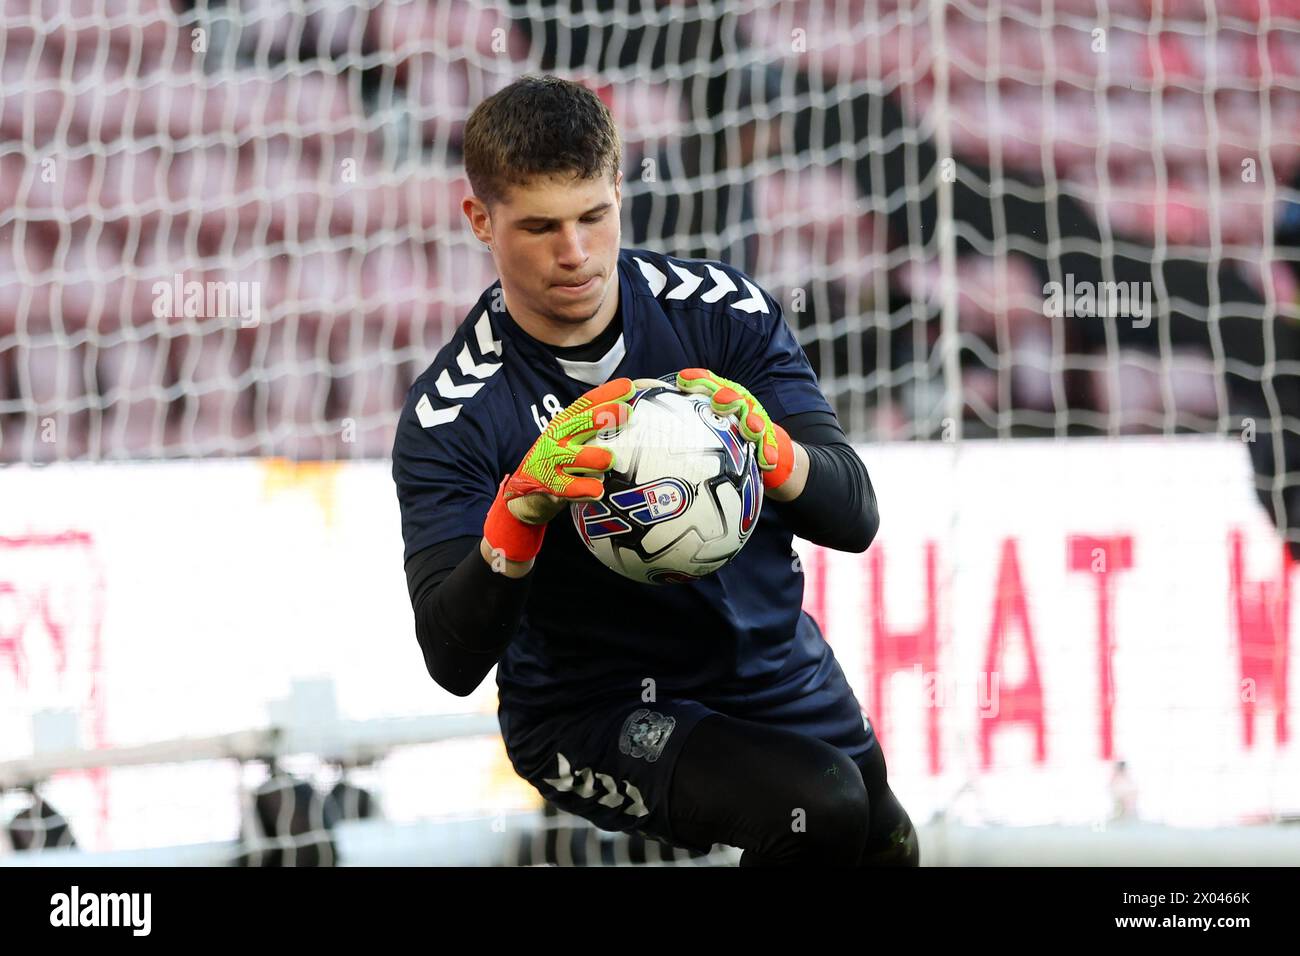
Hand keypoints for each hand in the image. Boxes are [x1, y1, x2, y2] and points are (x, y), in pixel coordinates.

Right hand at [483, 378, 634, 562]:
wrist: (527, 491)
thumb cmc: (562, 459)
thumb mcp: (576, 437)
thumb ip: (599, 424)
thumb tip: (634, 408)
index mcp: (566, 422)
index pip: (587, 403)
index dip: (607, 393)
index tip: (630, 387)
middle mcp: (558, 438)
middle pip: (580, 423)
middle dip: (603, 416)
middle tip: (626, 412)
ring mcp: (552, 461)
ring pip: (574, 457)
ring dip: (593, 457)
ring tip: (609, 459)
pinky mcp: (550, 485)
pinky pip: (568, 488)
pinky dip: (583, 489)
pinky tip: (598, 491)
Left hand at [676, 368, 793, 489]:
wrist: (761, 454)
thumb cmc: (720, 440)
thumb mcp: (697, 432)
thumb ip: (672, 427)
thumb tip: (634, 427)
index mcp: (717, 399)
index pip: (706, 385)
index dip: (696, 381)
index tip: (684, 381)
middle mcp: (737, 406)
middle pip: (733, 396)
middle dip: (727, 397)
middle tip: (720, 403)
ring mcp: (756, 422)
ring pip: (755, 418)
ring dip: (753, 422)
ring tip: (750, 429)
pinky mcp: (770, 441)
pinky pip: (771, 447)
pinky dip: (769, 453)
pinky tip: (767, 462)